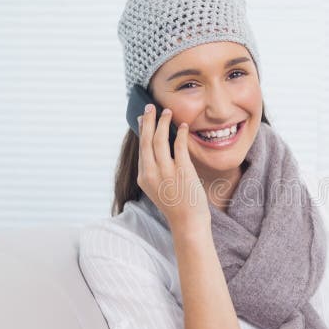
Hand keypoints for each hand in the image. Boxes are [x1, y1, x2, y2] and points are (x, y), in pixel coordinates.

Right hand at [136, 104, 210, 235]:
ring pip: (160, 140)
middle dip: (148, 120)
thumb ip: (154, 170)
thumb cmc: (176, 205)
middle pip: (147, 140)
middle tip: (150, 107)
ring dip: (163, 123)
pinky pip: (179, 146)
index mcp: (143, 177)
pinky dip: (180, 133)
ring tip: (167, 112)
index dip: (142, 130)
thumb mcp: (158, 188)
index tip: (142, 117)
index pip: (141, 148)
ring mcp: (166, 171)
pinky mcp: (182, 170)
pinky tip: (183, 126)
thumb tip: (156, 149)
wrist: (187, 222)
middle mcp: (151, 173)